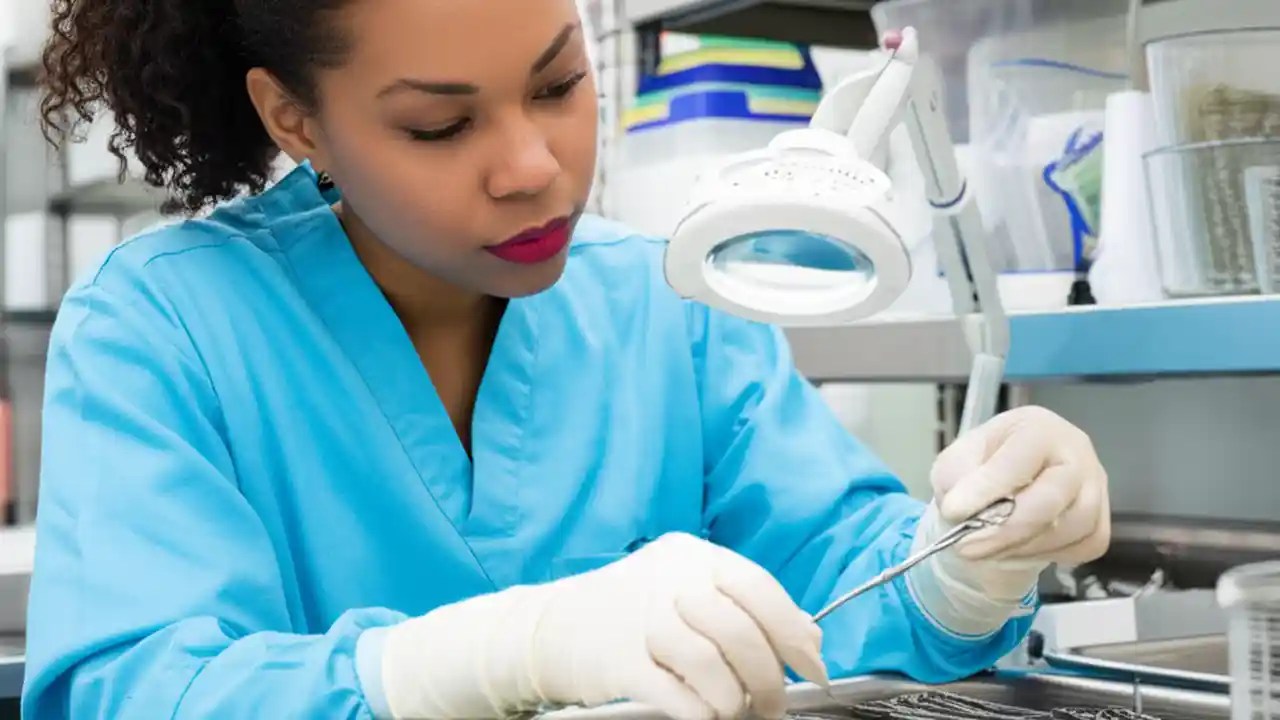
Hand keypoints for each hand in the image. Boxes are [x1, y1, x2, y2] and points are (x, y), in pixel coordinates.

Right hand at [379, 533, 826, 719]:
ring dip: (734, 698)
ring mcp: (641, 619)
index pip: (761, 591)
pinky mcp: (617, 660)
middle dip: (768, 679)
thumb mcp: (687, 591)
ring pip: (712, 663)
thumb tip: (810, 637)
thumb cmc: (629, 613)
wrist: (549, 628)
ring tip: (733, 710)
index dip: (795, 636)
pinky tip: (703, 713)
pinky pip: (676, 692)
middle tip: (772, 705)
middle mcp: (670, 580)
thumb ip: (745, 607)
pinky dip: (701, 710)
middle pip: (741, 630)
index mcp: (693, 557)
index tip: (813, 670)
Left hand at [932, 406, 1109, 565]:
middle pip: (1053, 496)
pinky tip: (1018, 550)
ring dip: (1024, 546)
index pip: (1020, 457)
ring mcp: (1096, 486)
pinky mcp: (1101, 519)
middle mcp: (1076, 452)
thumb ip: (957, 477)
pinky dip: (1050, 555)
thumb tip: (961, 509)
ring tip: (987, 549)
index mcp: (1038, 428)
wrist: (1005, 488)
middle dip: (1006, 529)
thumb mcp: (956, 461)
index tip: (952, 511)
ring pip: (1074, 526)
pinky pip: (1086, 545)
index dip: (987, 487)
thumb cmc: (982, 466)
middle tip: (966, 546)